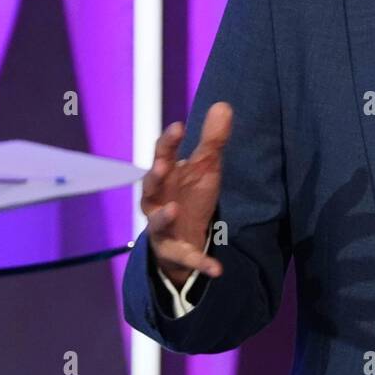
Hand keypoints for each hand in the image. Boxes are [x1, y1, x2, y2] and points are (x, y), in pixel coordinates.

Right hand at [141, 102, 230, 286]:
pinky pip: (188, 259)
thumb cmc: (189, 194)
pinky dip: (201, 264)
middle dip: (154, 176)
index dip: (168, 142)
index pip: (162, 155)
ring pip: (157, 223)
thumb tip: (224, 105)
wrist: (184, 235)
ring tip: (173, 208)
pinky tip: (218, 269)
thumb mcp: (205, 167)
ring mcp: (163, 228)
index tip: (178, 126)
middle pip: (151, 187)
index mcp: (165, 177)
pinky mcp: (175, 252)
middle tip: (160, 165)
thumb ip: (213, 140)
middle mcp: (157, 201)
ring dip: (163, 216)